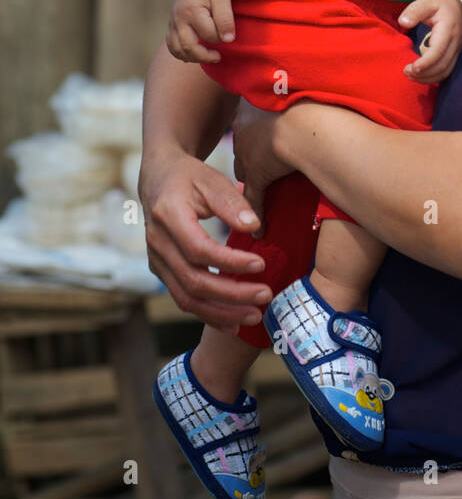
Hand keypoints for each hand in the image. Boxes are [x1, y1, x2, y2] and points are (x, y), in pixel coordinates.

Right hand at [139, 145, 271, 331]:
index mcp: (168, 215)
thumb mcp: (211, 178)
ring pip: (186, 298)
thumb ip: (232, 201)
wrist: (158, 178)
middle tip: (266, 295)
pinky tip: (233, 322)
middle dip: (232, 294)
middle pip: (193, 280)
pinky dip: (208, 314)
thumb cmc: (190, 176)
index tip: (261, 264)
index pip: (199, 249)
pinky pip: (183, 299)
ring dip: (221, 312)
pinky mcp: (161, 270)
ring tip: (254, 316)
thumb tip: (255, 227)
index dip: (230, 262)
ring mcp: (156, 260)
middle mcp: (157, 242)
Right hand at [167, 0, 235, 63]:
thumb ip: (225, 19)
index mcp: (192, 11)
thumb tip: (227, 40)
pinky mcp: (171, 26)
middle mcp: (179, 19)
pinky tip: (194, 55)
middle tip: (218, 56)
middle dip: (205, 56)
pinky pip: (171, 46)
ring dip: (193, 58)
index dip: (220, 38)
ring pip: (177, 50)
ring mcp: (172, 23)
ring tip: (207, 56)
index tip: (228, 35)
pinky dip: (181, 54)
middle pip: (188, 47)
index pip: (208, 35)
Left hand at [232, 98, 299, 221]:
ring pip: (244, 171)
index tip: (266, 134)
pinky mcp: (257, 176)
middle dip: (250, 154)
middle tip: (265, 159)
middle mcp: (244, 130)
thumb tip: (316, 89)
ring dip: (251, 180)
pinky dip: (256, 214)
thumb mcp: (297, 90)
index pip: (245, 123)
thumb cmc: (308, 101)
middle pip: (242, 147)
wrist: (306, 120)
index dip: (255, 131)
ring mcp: (248, 155)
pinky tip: (260, 231)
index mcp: (249, 108)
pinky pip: (254, 199)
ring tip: (263, 188)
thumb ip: (298, 93)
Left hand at [397, 0, 461, 82]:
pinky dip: (434, 76)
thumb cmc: (438, 1)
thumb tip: (403, 22)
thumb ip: (414, 11)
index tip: (411, 68)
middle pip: (442, 66)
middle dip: (424, 73)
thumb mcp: (425, 1)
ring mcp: (456, 49)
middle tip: (406, 72)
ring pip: (445, 71)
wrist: (454, 1)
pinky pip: (446, 70)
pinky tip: (420, 76)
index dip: (426, 63)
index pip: (438, 51)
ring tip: (410, 76)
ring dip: (428, 78)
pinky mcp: (454, 53)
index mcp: (448, 30)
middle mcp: (455, 43)